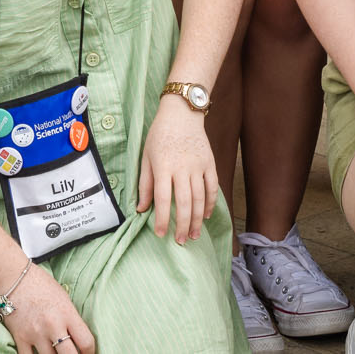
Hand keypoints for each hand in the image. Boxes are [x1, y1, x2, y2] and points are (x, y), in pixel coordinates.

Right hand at [0, 265, 94, 353]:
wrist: (13, 278)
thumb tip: (78, 338)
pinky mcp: (20, 338)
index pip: (86, 342)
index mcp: (67, 314)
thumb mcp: (63, 298)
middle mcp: (53, 325)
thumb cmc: (41, 284)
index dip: (91, 352)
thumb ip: (71, 319)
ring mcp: (35, 333)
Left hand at [136, 94, 220, 241]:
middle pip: (184, 202)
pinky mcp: (210, 163)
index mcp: (163, 166)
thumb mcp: (146, 156)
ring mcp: (198, 165)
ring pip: (200, 198)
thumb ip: (145, 183)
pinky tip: (205, 215)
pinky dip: (210, 203)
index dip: (162, 219)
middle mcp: (182, 168)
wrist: (182, 112)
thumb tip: (141, 208)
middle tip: (180, 241)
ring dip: (197, 219)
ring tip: (193, 235)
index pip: (162, 198)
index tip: (160, 234)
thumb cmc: (160, 134)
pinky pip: (212, 187)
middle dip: (182, 225)